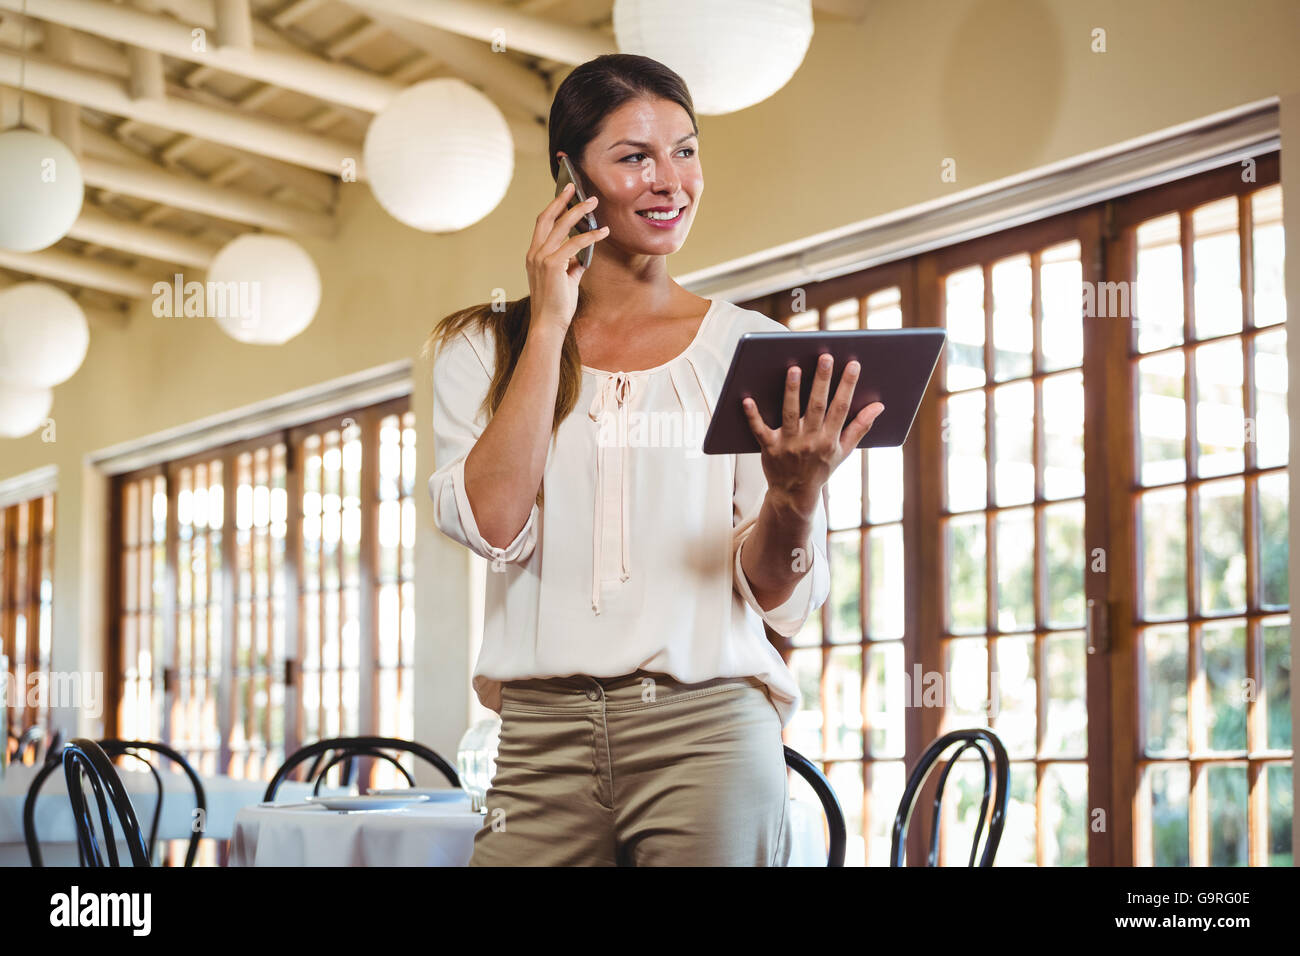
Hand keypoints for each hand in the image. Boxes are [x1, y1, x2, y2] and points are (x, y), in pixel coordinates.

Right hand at [526, 172, 609, 334]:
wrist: (548, 324)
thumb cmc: (557, 304)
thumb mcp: (565, 278)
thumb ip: (571, 263)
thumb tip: (583, 252)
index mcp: (534, 254)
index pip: (543, 223)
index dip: (554, 206)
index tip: (566, 194)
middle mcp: (534, 253)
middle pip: (548, 217)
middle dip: (562, 199)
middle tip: (576, 186)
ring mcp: (541, 258)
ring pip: (562, 226)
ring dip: (579, 211)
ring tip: (594, 203)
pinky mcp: (552, 265)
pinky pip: (574, 243)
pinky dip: (590, 235)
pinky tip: (602, 231)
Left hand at [741, 354, 884, 516]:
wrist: (794, 494)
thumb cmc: (820, 467)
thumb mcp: (844, 451)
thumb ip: (860, 427)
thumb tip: (879, 406)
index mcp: (830, 439)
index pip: (841, 408)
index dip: (848, 386)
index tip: (854, 364)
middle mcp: (810, 440)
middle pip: (817, 406)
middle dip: (822, 381)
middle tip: (825, 356)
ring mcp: (788, 444)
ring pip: (790, 414)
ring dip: (792, 392)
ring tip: (794, 368)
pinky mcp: (768, 447)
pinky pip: (759, 430)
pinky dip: (752, 415)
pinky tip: (747, 399)